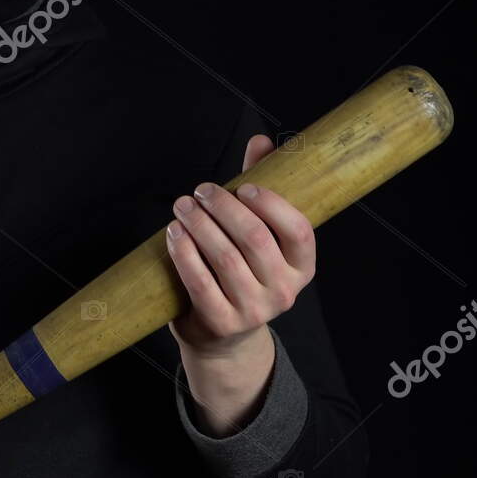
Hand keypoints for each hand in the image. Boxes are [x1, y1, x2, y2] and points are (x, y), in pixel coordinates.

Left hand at [166, 133, 316, 435]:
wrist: (225, 336)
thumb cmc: (244, 270)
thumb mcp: (261, 234)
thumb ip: (262, 188)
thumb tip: (261, 141)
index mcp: (302, 266)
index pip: (299, 231)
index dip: (271, 204)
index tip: (243, 186)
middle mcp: (284, 291)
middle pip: (255, 240)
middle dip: (223, 208)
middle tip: (200, 191)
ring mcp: (254, 310)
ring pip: (225, 259)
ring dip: (199, 225)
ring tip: (182, 206)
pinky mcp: (222, 323)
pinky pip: (200, 283)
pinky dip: (185, 254)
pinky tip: (174, 234)